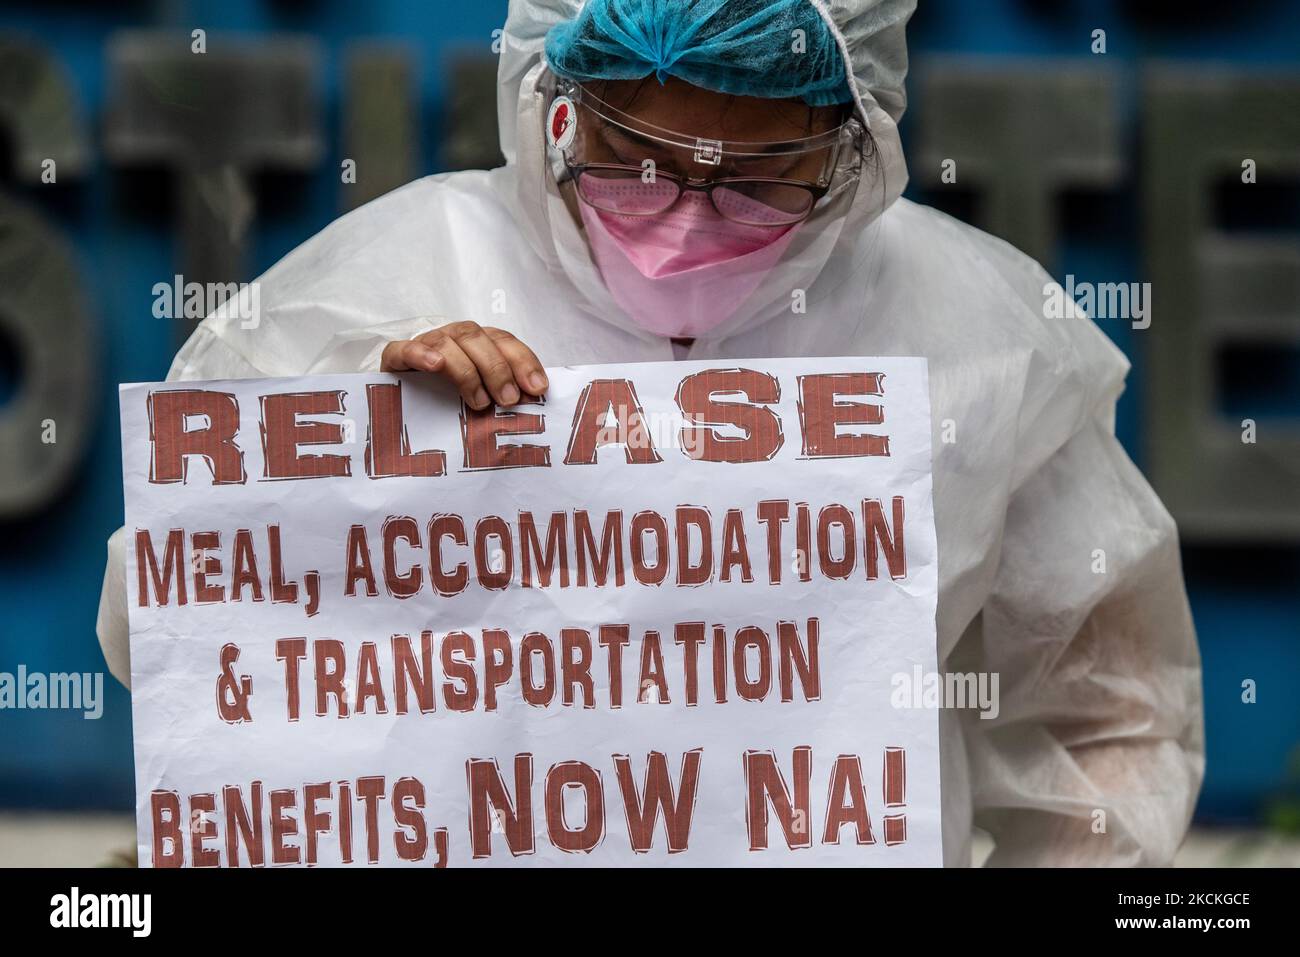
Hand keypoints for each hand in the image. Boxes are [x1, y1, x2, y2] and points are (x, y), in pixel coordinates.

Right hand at [380, 322, 547, 409]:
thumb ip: (505, 396)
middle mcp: (452, 338)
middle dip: (498, 369)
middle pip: (477, 338)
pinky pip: (404, 349)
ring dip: (467, 370)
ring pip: (446, 341)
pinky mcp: (395, 359)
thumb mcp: (484, 401)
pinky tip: (435, 366)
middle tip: (509, 400)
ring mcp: (424, 345)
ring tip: (479, 401)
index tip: (537, 388)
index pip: (504, 341)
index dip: (523, 361)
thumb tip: (535, 401)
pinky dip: (421, 354)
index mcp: (478, 343)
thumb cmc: (450, 406)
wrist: (401, 411)